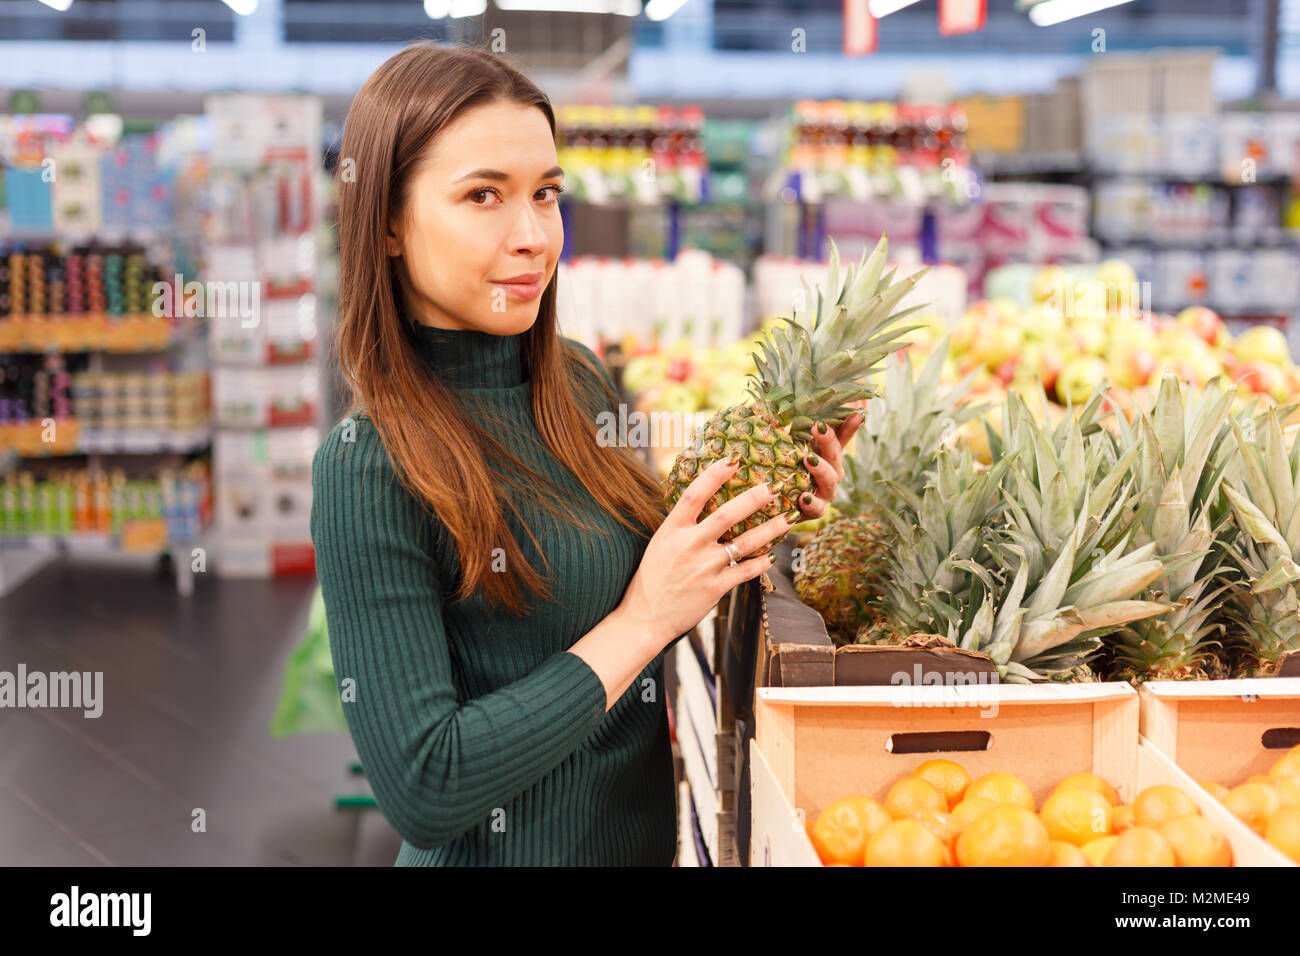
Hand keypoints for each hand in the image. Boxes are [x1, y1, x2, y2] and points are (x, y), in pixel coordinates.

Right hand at [619, 457, 797, 648]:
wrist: (645, 616)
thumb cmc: (653, 577)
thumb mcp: (661, 542)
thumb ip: (683, 524)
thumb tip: (704, 501)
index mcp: (672, 529)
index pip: (694, 494)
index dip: (714, 475)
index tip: (734, 459)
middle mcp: (689, 545)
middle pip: (726, 514)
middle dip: (754, 498)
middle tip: (776, 486)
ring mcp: (704, 567)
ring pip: (745, 543)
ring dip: (771, 529)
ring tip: (789, 517)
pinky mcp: (715, 588)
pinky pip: (745, 571)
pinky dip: (761, 563)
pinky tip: (772, 556)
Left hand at [795, 413, 864, 519]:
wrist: (779, 505)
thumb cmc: (789, 469)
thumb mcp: (794, 446)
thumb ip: (801, 427)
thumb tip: (812, 406)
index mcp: (829, 455)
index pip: (841, 436)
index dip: (848, 425)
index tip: (852, 413)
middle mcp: (832, 473)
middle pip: (835, 455)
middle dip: (828, 441)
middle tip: (819, 428)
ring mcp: (825, 493)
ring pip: (829, 481)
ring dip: (821, 470)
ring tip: (809, 459)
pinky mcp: (814, 511)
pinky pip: (817, 509)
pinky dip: (811, 503)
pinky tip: (803, 497)